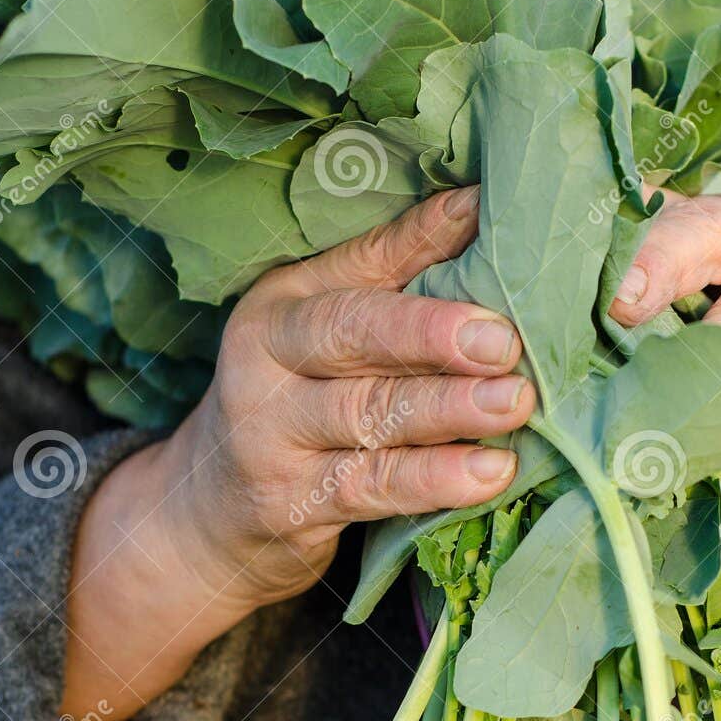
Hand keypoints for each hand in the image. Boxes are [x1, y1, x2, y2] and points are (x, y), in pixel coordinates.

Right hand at [62, 187, 530, 720]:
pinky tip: (490, 472)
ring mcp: (272, 439)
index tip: (483, 219)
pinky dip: (434, 480)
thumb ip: (394, 268)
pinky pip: (372, 488)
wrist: (205, 515)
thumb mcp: (320, 329)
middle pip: (350, 335)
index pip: (356, 265)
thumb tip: (477, 204)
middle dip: (429, 335)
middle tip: (502, 341)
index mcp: (280, 306)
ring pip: (367, 414)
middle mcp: (265, 365)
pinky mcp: (293, 506)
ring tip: (514, 403)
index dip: (420, 241)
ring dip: (447, 410)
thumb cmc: (293, 404)